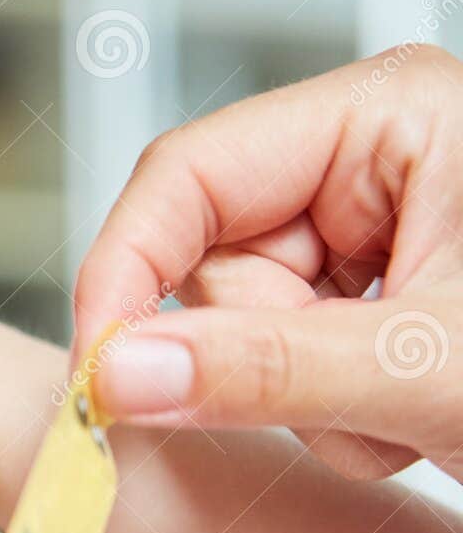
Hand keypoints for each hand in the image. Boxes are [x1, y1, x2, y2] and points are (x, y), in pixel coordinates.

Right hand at [74, 44, 462, 477]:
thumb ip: (266, 373)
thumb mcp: (433, 367)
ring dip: (299, 396)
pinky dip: (328, 411)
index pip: (187, 177)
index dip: (125, 275)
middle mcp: (372, 160)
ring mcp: (374, 229)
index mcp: (390, 117)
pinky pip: (280, 357)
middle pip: (210, 260)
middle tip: (346, 400)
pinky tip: (402, 414)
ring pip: (240, 323)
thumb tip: (119, 376)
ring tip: (400, 412)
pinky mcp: (375, 294)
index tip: (102, 375)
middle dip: (255, 353)